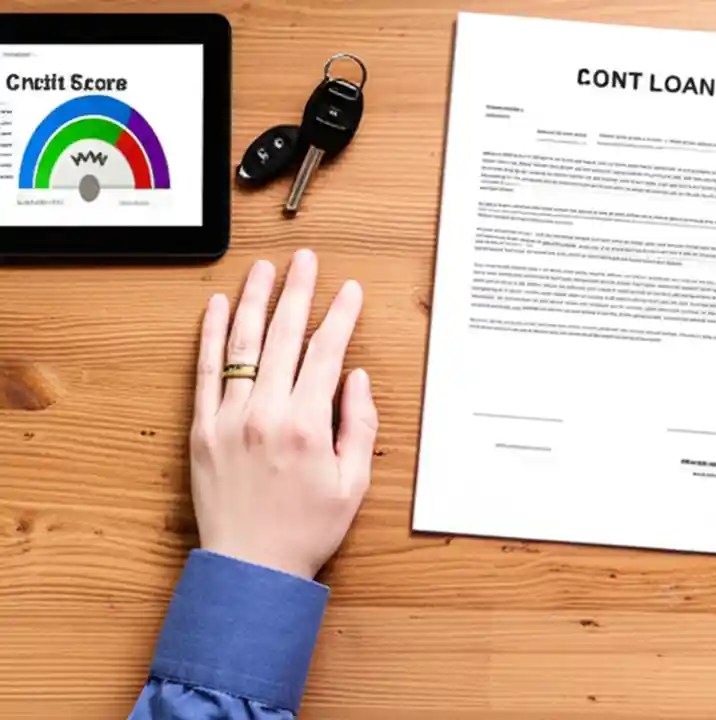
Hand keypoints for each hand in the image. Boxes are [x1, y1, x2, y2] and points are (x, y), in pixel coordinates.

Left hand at [189, 250, 377, 579]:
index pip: (326, 352)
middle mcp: (265, 413)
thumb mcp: (353, 484)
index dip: (340, 315)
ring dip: (253, 300)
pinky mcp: (201, 430)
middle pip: (282, 336)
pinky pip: (205, 371)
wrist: (251, 568)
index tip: (349, 290)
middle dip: (297, 291)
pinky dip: (209, 335)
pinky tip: (215, 306)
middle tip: (305, 260)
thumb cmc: (306, 530)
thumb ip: (359, 426)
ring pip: (241, 344)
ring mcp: (228, 418)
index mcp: (307, 425)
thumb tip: (356, 378)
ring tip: (263, 268)